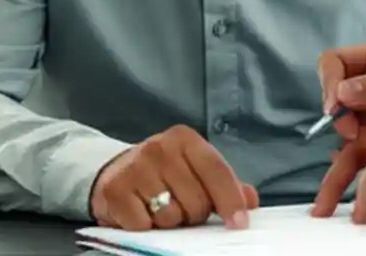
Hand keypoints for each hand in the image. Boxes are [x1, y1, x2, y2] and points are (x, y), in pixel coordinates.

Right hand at [89, 125, 258, 230]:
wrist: (116, 171)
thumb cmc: (164, 172)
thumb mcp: (195, 169)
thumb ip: (224, 183)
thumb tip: (250, 200)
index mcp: (184, 139)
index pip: (216, 170)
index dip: (230, 199)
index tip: (239, 223)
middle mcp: (159, 147)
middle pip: (196, 200)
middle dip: (194, 213)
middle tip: (182, 206)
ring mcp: (135, 168)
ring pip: (171, 216)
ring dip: (170, 221)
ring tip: (160, 208)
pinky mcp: (115, 190)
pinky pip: (144, 225)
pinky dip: (146, 226)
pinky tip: (142, 212)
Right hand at [317, 37, 365, 151]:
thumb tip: (340, 92)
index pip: (335, 62)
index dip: (328, 83)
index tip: (335, 109)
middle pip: (335, 96)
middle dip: (342, 118)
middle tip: (357, 135)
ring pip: (346, 123)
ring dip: (355, 139)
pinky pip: (360, 143)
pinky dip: (362, 154)